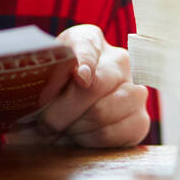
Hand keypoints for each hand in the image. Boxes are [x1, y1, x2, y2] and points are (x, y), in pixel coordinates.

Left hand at [5, 25, 149, 147]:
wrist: (70, 105)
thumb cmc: (52, 86)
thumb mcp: (43, 73)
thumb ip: (41, 75)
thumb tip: (40, 96)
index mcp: (90, 39)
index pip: (87, 46)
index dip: (84, 62)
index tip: (79, 78)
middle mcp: (118, 60)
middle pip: (93, 87)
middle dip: (61, 112)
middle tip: (43, 125)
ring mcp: (134, 89)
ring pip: (101, 113)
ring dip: (74, 128)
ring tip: (60, 131)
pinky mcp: (140, 120)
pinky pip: (113, 134)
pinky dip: (90, 140)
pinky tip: (79, 137)